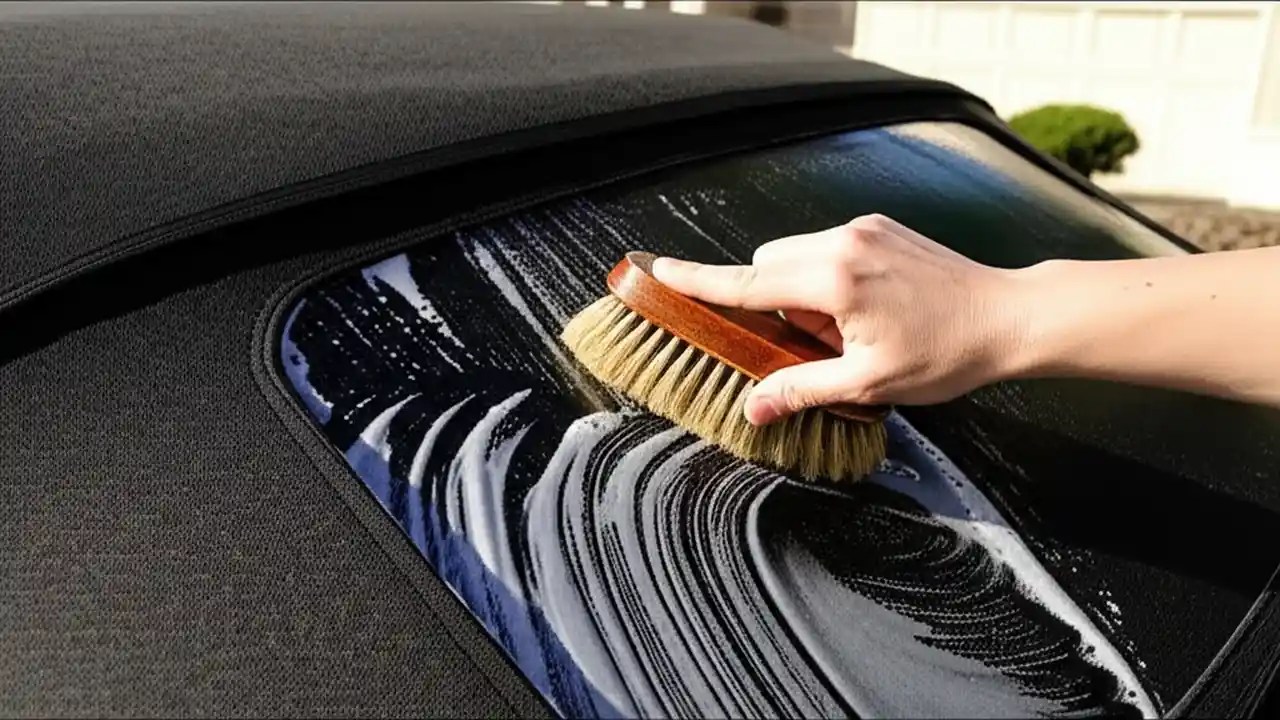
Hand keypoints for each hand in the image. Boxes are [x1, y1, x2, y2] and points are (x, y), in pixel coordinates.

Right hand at [651, 214, 1027, 424]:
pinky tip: (867, 311)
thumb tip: (754, 409)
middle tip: (816, 344)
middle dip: (773, 304)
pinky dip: (827, 280)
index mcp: (835, 280)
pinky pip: (828, 250)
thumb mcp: (869, 382)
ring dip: (802, 294)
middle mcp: (844, 242)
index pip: (747, 281)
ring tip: (850, 330)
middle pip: (768, 265)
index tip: (657, 270)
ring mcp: (864, 229)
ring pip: (796, 257)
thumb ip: (802, 390)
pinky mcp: (880, 227)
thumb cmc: (947, 353)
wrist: (1010, 317)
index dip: (697, 280)